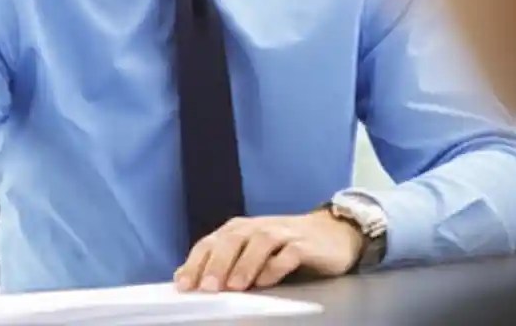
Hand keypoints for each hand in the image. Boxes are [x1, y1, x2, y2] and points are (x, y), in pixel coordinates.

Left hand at [174, 212, 364, 292]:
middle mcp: (257, 227)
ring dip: (244, 265)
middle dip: (217, 264)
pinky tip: (266, 281)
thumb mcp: (249, 252)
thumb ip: (222, 262)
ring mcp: (282, 233)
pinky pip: (288, 253)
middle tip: (207, 288)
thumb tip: (186, 279)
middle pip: (231, 240)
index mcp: (238, 230)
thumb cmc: (283, 245)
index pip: (210, 243)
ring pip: (259, 243)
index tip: (183, 285)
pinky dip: (275, 266)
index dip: (195, 263)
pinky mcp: (305, 245)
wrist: (332, 232)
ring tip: (234, 287)